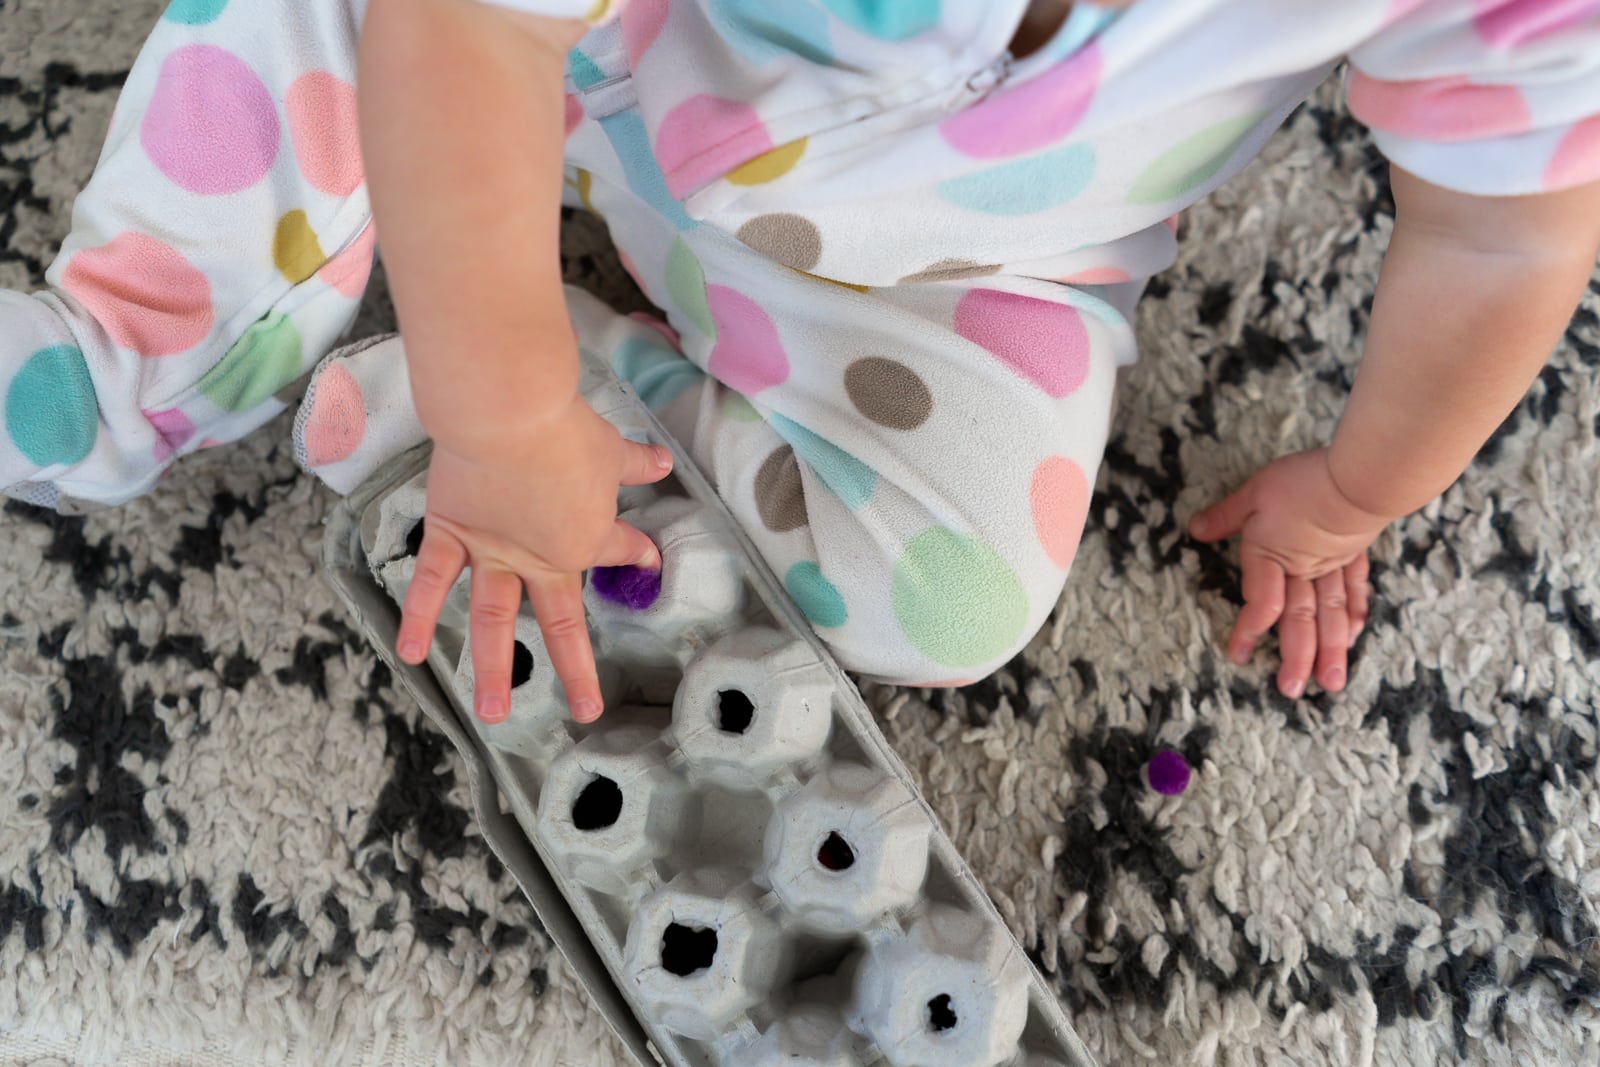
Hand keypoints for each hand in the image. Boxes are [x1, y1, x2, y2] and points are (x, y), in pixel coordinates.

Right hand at [393, 394, 673, 723]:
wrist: (509, 417)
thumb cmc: (566, 431)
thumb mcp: (610, 448)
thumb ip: (634, 464)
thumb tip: (662, 463)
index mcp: (585, 540)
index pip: (617, 550)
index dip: (637, 552)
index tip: (649, 558)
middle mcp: (540, 559)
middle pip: (560, 621)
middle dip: (575, 668)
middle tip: (585, 710)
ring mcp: (493, 553)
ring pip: (494, 619)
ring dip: (492, 670)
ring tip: (493, 715)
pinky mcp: (452, 533)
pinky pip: (433, 581)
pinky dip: (419, 615)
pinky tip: (410, 653)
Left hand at [1187, 448, 1391, 698]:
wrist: (1361, 477)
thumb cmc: (1304, 483)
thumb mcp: (1254, 492)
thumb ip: (1226, 515)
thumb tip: (1196, 530)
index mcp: (1272, 557)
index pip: (1261, 604)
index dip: (1248, 631)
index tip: (1239, 655)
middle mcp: (1303, 570)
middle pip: (1299, 620)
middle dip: (1295, 657)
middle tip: (1291, 691)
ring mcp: (1333, 565)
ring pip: (1330, 614)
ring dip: (1329, 650)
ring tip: (1330, 682)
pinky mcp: (1355, 555)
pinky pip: (1354, 591)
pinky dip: (1354, 615)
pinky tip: (1352, 636)